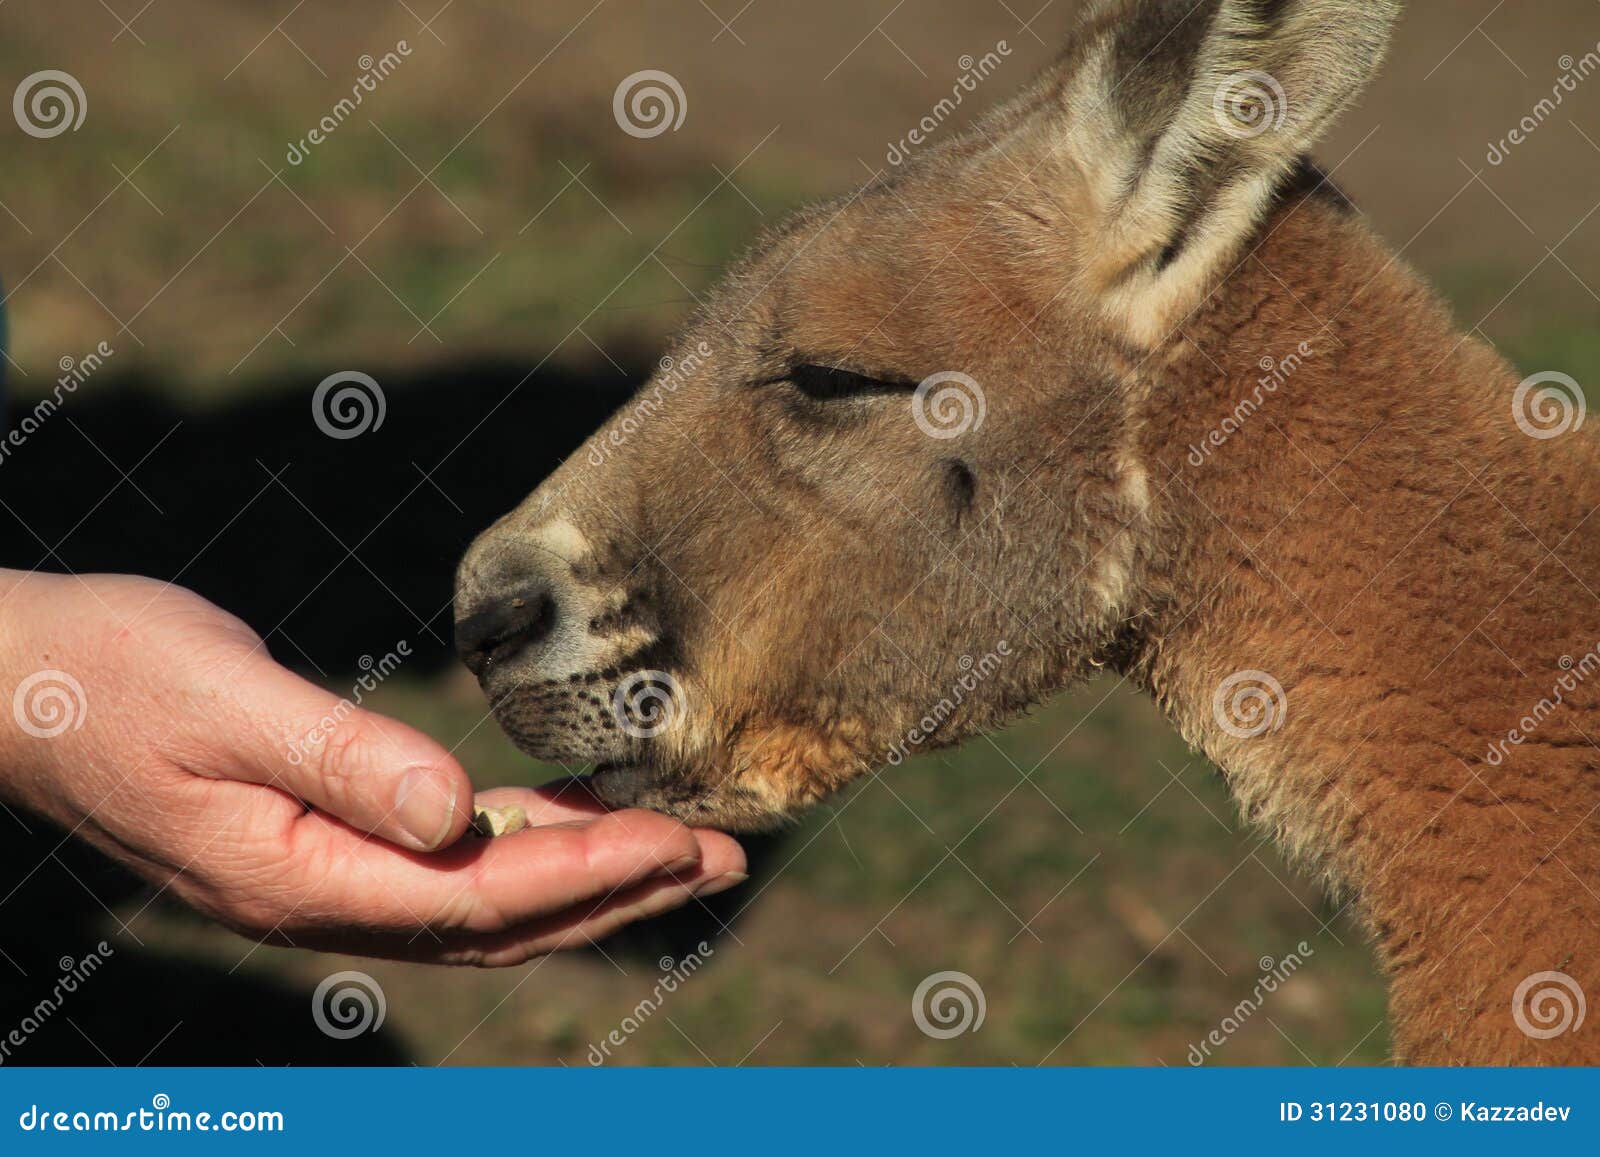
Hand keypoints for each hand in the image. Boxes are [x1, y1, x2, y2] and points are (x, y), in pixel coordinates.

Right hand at [0, 571, 745, 964]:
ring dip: (588, 878)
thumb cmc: (107, 677)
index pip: (477, 894)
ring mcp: (324, 877)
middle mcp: (324, 896)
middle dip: (620, 890)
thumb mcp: (222, 702)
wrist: (17, 687)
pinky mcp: (325, 841)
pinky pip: (449, 866)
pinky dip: (527, 850)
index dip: (588, 872)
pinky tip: (573, 818)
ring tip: (682, 847)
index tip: (680, 838)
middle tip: (725, 857)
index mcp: (300, 875)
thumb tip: (452, 811)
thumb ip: (339, 758)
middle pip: (503, 920)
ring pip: (485, 903)